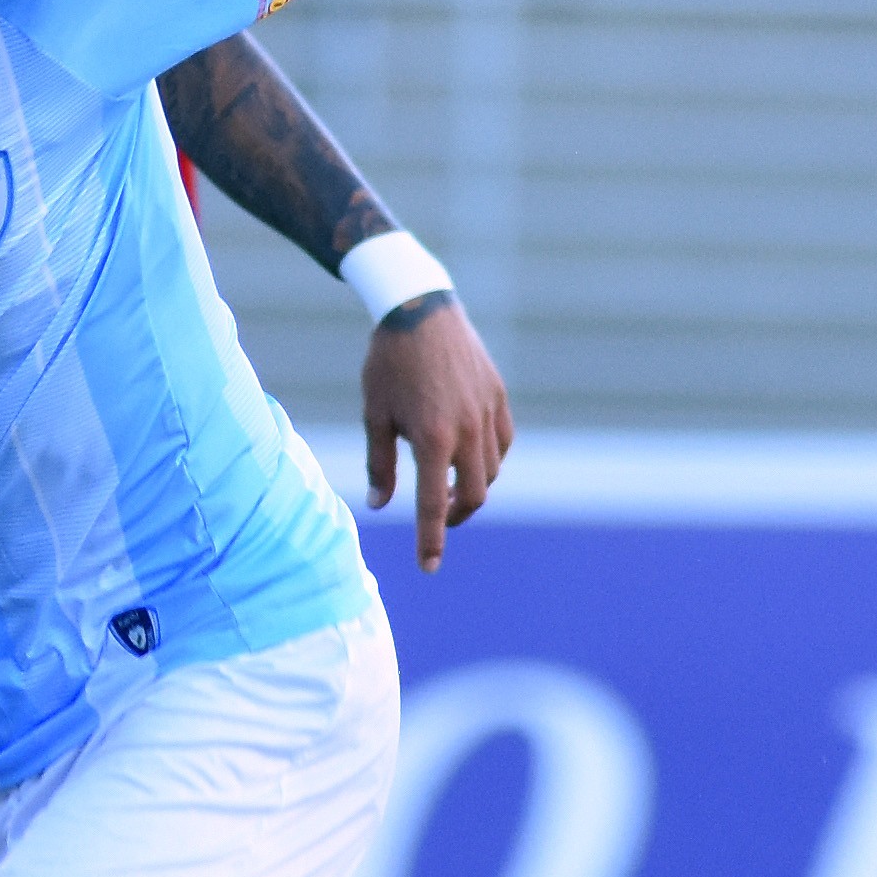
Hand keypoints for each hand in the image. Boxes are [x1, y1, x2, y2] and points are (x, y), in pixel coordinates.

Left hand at [360, 297, 510, 568]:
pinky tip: (468, 457)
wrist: (419, 309)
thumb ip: (379, 465)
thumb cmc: (388, 363)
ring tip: (448, 486)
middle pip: (474, 495)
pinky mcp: (498, 396)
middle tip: (438, 519)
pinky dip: (488, 460)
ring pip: (490, 471)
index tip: (428, 566)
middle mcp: (467, 429)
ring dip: (472, 488)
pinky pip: (502, 443)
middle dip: (455, 516)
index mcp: (433, 438)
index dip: (431, 541)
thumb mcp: (374, 415)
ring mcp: (487, 412)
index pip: (434, 505)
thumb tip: (380, 506)